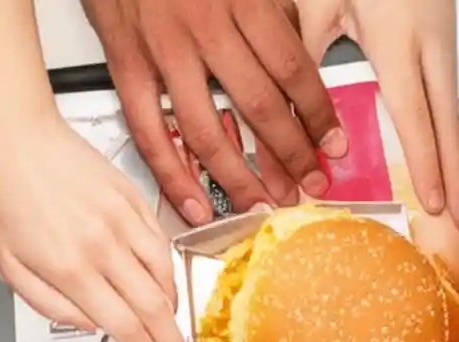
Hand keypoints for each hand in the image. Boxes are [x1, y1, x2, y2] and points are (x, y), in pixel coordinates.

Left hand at [0, 111, 188, 341]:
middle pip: (152, 309)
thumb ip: (50, 305)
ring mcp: (123, 221)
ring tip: (171, 327)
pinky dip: (168, 270)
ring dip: (172, 309)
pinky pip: (162, 244)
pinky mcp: (134, 200)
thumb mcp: (10, 266)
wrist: (15, 139)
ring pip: (165, 277)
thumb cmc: (6, 198)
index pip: (122, 327)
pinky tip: (164, 284)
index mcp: (68, 268)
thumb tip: (91, 325)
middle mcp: (102, 247)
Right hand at [83, 0, 345, 223]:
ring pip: (205, 130)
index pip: (292, 70)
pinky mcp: (124, 63)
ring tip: (263, 204)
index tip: (334, 146)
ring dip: (238, 177)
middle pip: (257, 107)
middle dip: (289, 156)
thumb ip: (275, 19)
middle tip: (309, 186)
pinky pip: (149, 131)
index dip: (318, 115)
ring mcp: (161, 48)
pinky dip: (172, 175)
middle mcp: (203, 26)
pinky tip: (196, 205)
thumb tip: (303, 79)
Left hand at [297, 0, 458, 228]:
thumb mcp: (319, 1)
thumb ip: (305, 52)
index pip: (415, 115)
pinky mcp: (445, 41)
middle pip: (450, 122)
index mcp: (397, 39)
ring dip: (457, 156)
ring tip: (458, 194)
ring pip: (455, 111)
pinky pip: (452, 97)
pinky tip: (451, 154)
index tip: (432, 198)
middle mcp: (429, 46)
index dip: (425, 162)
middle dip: (455, 173)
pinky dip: (453, 131)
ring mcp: (443, 43)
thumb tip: (285, 106)